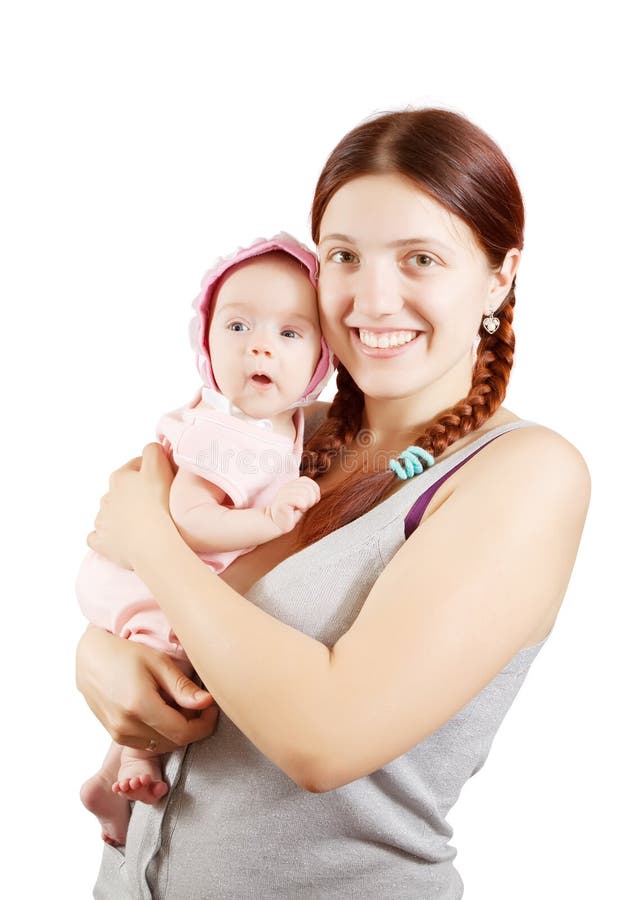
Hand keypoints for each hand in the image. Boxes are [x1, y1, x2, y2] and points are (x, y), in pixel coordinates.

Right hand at [76, 626, 218, 752]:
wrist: (90, 658)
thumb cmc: (125, 654)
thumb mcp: (158, 663)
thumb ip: (182, 687)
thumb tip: (207, 702)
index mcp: (139, 706)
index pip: (183, 732)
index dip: (204, 725)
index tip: (212, 709)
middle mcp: (126, 725)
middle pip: (174, 742)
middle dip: (192, 726)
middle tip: (196, 703)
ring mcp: (118, 734)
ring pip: (162, 744)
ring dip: (176, 730)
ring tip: (176, 703)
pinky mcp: (115, 736)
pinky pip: (147, 743)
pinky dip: (160, 732)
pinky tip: (160, 710)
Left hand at [87, 443, 176, 569]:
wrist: (153, 543)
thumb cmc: (159, 504)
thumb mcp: (159, 467)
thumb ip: (154, 452)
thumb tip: (152, 449)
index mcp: (120, 477)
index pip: (137, 466)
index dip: (152, 471)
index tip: (164, 481)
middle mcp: (106, 497)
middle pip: (123, 490)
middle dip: (136, 494)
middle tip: (156, 503)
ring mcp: (102, 521)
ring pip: (110, 512)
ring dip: (122, 515)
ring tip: (141, 523)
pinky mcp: (101, 542)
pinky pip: (99, 537)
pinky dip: (107, 536)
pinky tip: (119, 538)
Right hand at [268, 476, 320, 533]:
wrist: (277, 524)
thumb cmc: (290, 514)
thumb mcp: (303, 501)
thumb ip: (309, 493)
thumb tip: (317, 492)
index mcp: (292, 484)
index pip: (309, 482)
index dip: (314, 493)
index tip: (308, 503)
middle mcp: (287, 486)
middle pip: (309, 488)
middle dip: (311, 500)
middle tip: (302, 507)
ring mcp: (283, 492)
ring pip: (306, 493)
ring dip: (306, 505)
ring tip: (298, 509)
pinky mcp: (282, 501)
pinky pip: (300, 500)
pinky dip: (302, 508)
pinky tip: (295, 511)